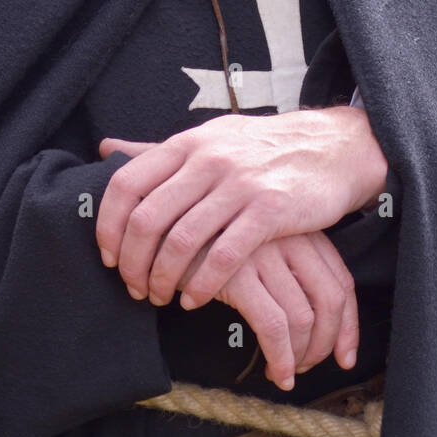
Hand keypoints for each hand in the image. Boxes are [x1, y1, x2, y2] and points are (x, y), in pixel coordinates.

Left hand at [97, 107, 387, 311]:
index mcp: (187, 143)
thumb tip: (106, 148)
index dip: (109, 225)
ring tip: (160, 297)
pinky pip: (224, 256)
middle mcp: (208, 160)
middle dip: (132, 262)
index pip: (127, 184)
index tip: (108, 256)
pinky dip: (202, 284)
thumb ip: (158, 149)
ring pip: (181, 241)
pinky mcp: (269, 211)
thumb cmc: (261, 148)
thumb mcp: (208, 137)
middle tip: (133, 287)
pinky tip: (194, 299)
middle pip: (148, 219)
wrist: (330, 147)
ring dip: (163, 278)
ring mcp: (239, 185)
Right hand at [196, 231, 359, 390]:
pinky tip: (273, 371)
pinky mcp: (237, 273)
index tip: (344, 355)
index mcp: (298, 229)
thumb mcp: (255, 243)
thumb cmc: (207, 238)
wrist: (160, 219)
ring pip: (304, 318)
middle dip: (326, 344)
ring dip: (299, 356)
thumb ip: (285, 264)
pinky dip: (279, 356)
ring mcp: (264, 253)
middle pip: (331, 300)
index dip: (348, 325)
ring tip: (284, 372)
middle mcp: (288, 236)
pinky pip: (273, 326)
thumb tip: (310, 319)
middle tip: (308, 367)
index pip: (341, 281)